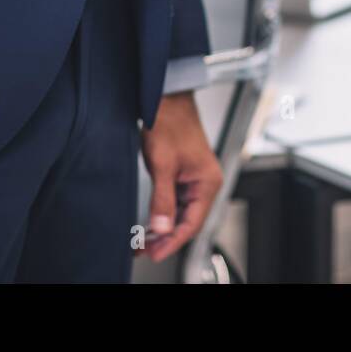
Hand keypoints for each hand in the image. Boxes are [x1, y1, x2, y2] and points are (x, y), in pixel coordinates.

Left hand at [138, 92, 223, 262]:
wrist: (167, 98)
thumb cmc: (170, 122)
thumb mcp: (162, 164)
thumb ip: (162, 199)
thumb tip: (161, 229)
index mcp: (207, 181)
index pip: (192, 223)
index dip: (172, 242)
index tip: (154, 253)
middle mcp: (205, 182)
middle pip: (188, 221)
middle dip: (166, 238)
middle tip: (145, 252)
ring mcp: (194, 179)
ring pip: (180, 213)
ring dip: (163, 228)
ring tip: (143, 243)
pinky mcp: (183, 174)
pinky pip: (175, 201)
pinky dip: (163, 214)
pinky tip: (149, 224)